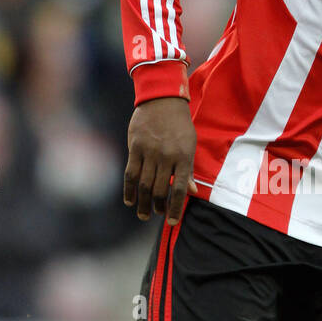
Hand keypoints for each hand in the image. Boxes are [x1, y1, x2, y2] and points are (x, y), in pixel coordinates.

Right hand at [123, 98, 197, 224]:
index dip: (175, 208)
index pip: (179, 189)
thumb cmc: (179, 123)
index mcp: (183, 157)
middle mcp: (166, 156)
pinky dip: (129, 189)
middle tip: (157, 215)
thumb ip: (188, 169)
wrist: (162, 98)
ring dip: (143, 203)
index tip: (173, 221)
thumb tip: (192, 191)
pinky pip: (130, 173)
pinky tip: (129, 200)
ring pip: (144, 185)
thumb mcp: (189, 144)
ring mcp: (149, 152)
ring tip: (143, 214)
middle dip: (158, 207)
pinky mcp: (135, 147)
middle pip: (159, 190)